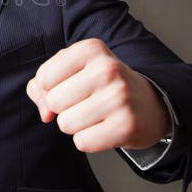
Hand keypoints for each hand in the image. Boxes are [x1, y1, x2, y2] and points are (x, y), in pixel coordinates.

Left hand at [25, 38, 171, 152]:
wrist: (149, 103)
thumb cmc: (100, 85)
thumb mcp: (71, 71)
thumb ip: (41, 85)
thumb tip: (45, 113)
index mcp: (91, 49)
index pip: (44, 77)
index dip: (50, 88)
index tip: (72, 86)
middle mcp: (107, 69)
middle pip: (54, 102)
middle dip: (63, 108)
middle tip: (86, 102)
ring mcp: (119, 97)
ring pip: (66, 123)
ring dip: (75, 125)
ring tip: (95, 115)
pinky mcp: (127, 126)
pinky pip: (82, 142)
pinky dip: (89, 140)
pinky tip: (104, 128)